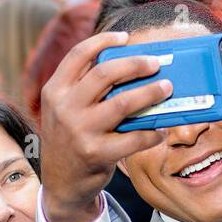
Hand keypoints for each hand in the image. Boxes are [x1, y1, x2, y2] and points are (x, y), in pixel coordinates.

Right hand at [39, 30, 171, 221]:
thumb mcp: (64, 110)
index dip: (103, 41)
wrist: (61, 184)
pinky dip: (151, 132)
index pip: (78, 55)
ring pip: (123, 103)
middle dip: (136, 64)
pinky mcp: (96, 153)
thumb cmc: (70, 140)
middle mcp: (64, 107)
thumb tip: (128, 67)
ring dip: (150, 93)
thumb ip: (83, 89)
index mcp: (55, 90)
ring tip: (166, 89)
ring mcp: (80, 131)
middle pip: (105, 73)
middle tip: (156, 64)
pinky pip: (133, 137)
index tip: (125, 37)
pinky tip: (160, 129)